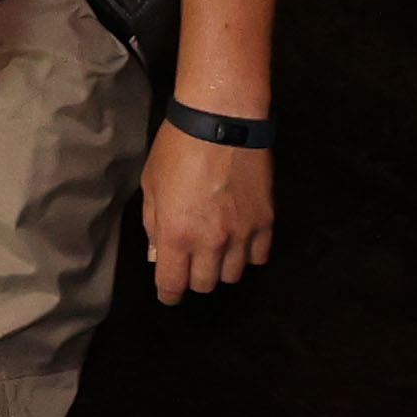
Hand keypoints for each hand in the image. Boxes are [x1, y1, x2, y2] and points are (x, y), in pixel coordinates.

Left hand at [140, 126, 274, 302]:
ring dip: (221, 268)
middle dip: (193, 278)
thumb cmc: (177, 148)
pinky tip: (240, 241)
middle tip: (190, 263)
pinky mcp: (266, 222)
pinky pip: (259, 257)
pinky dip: (248, 255)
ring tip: (215, 250)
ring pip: (234, 275)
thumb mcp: (151, 185)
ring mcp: (242, 234)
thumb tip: (159, 253)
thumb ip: (154, 223)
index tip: (168, 294)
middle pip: (205, 284)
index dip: (169, 294)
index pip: (173, 284)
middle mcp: (211, 242)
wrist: (222, 121)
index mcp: (177, 234)